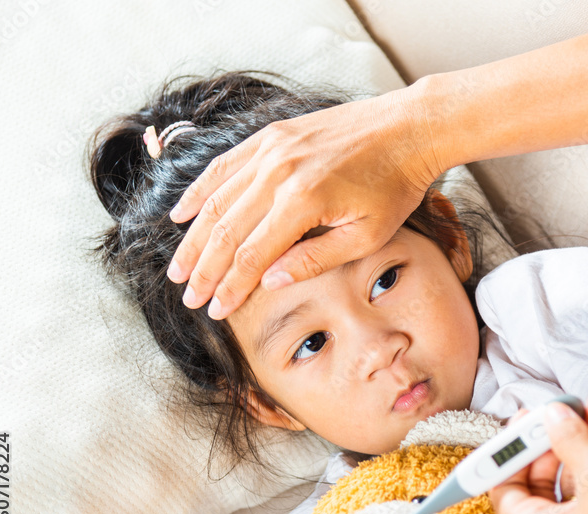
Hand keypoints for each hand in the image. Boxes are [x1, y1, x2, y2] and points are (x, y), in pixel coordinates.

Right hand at [166, 87, 442, 319]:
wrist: (408, 128)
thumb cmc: (395, 186)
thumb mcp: (367, 236)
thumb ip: (316, 260)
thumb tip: (270, 283)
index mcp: (302, 201)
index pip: (251, 256)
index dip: (230, 287)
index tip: (215, 311)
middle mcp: (277, 171)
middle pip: (225, 230)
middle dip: (204, 269)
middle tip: (189, 297)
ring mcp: (271, 148)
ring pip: (217, 198)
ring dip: (193, 237)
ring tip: (179, 268)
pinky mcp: (272, 135)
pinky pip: (224, 165)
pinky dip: (200, 191)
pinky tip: (182, 214)